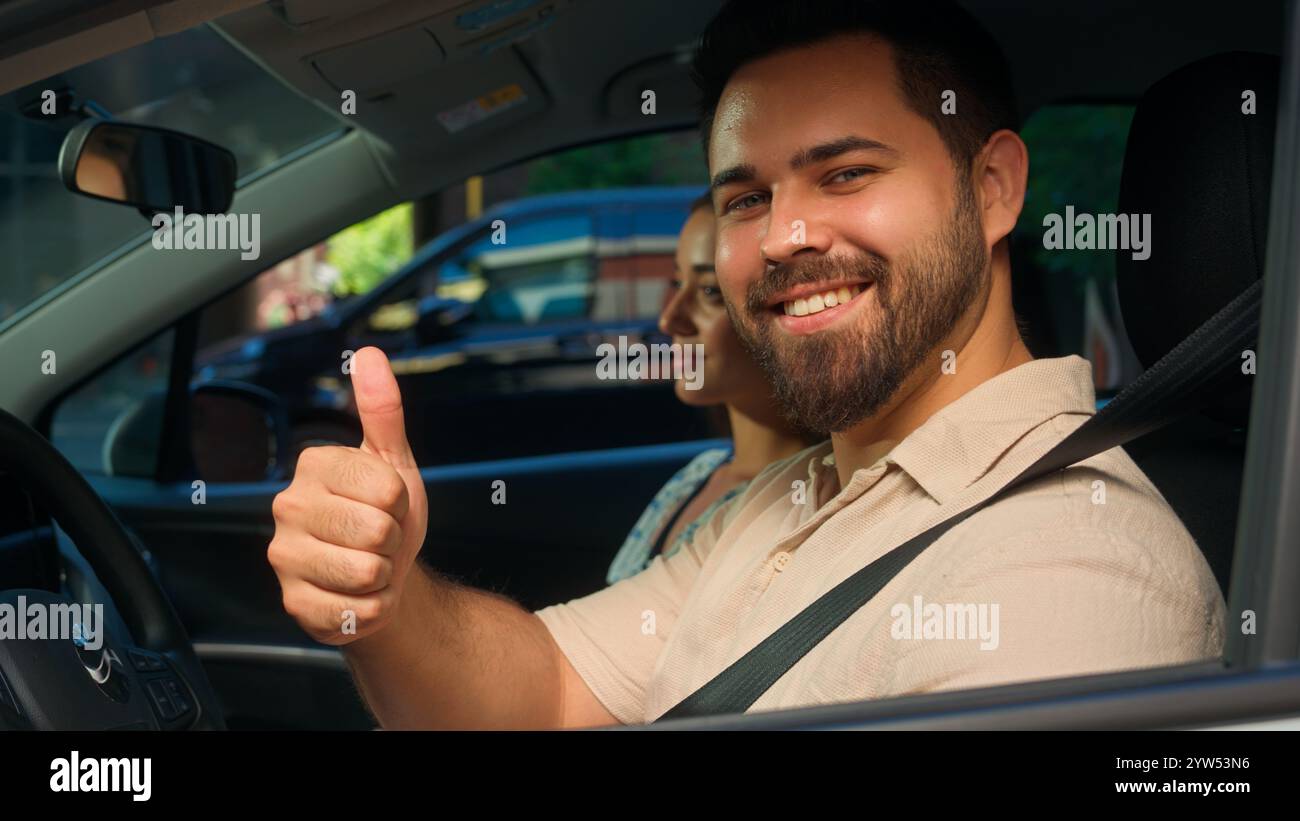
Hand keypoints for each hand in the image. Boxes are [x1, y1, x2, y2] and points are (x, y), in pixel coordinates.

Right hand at [268, 347, 428, 644]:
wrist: (384, 575)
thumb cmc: (385, 514)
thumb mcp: (393, 461)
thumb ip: (382, 410)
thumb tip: (369, 355)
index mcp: (313, 466)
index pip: (387, 489)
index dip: (402, 503)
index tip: (387, 504)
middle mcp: (288, 508)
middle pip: (377, 531)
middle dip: (393, 539)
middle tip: (379, 538)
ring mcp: (285, 558)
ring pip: (367, 571)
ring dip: (384, 574)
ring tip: (370, 564)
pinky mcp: (294, 603)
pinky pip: (359, 609)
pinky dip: (374, 607)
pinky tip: (358, 594)